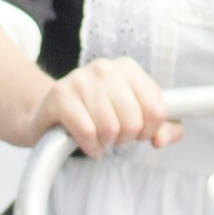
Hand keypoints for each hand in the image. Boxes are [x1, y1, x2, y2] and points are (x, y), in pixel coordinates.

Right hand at [39, 58, 179, 154]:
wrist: (51, 112)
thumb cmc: (99, 114)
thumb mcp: (135, 117)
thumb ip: (162, 128)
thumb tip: (161, 139)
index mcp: (128, 68)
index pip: (157, 110)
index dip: (149, 130)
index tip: (137, 132)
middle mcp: (105, 68)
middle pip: (133, 122)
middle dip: (125, 139)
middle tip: (113, 136)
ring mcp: (80, 80)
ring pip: (110, 129)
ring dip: (105, 143)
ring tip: (98, 137)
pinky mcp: (60, 96)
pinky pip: (87, 132)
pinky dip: (90, 146)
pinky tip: (87, 143)